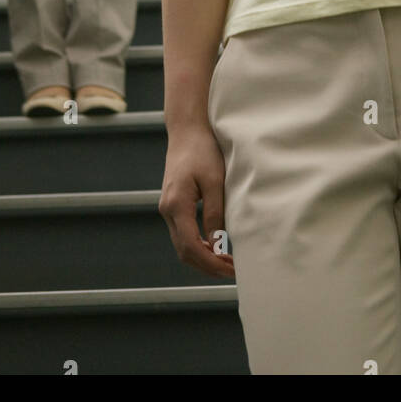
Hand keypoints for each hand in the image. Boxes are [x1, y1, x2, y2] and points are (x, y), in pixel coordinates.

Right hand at [159, 125, 235, 279]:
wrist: (187, 129)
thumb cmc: (203, 150)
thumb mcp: (214, 181)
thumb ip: (215, 215)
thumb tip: (218, 246)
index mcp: (176, 205)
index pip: (191, 247)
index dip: (212, 264)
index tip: (232, 270)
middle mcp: (167, 210)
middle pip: (184, 252)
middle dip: (208, 266)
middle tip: (233, 272)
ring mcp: (167, 208)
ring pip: (182, 245)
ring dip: (203, 258)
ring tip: (228, 263)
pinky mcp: (173, 204)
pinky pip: (183, 234)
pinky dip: (198, 246)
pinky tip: (216, 247)